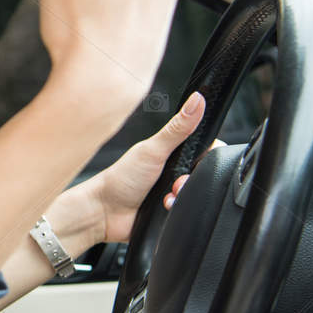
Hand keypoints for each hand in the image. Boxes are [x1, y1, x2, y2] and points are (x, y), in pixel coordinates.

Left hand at [60, 91, 223, 246]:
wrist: (104, 214)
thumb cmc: (121, 179)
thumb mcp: (153, 150)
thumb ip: (178, 128)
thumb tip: (198, 98)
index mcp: (172, 152)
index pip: (206, 149)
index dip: (208, 156)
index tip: (196, 162)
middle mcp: (175, 171)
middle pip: (204, 174)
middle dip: (193, 181)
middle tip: (176, 183)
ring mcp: (173, 191)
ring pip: (197, 193)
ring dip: (184, 196)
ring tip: (168, 196)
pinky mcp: (171, 210)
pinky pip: (187, 209)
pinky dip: (179, 209)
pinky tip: (165, 207)